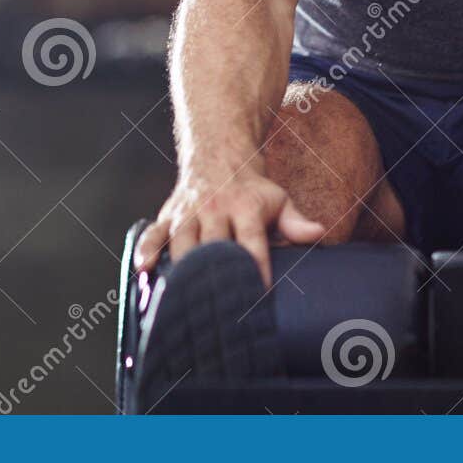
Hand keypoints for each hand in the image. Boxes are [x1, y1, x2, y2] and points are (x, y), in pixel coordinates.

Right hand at [132, 166, 325, 286]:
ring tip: (182, 300)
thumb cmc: (253, 189)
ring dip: (182, 269)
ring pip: (182, 241)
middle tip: (218, 308)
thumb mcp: (279, 199)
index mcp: (246, 207)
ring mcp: (189, 212)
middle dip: (216, 274)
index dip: (256, 265)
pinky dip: (147, 250)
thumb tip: (319, 234)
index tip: (259, 292)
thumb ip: (296, 222)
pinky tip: (143, 269)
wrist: (219, 154)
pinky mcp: (168, 215)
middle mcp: (215, 209)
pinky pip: (154, 233)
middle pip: (214, 244)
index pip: (252, 240)